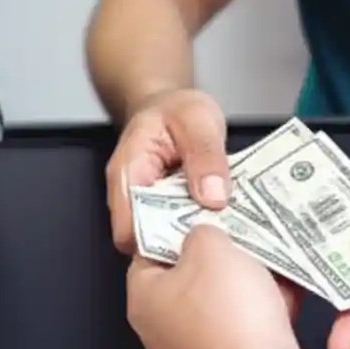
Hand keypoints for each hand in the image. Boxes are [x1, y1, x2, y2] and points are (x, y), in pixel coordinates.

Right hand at [106, 88, 228, 252]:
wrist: (171, 104)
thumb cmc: (176, 108)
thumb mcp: (198, 120)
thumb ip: (205, 156)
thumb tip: (213, 197)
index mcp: (129, 172)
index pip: (129, 229)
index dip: (156, 244)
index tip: (192, 243)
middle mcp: (130, 195)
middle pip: (144, 240)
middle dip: (177, 244)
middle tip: (214, 239)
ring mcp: (146, 205)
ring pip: (162, 237)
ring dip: (189, 237)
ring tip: (220, 233)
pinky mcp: (164, 210)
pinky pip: (176, 228)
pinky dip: (195, 228)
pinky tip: (218, 223)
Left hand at [126, 225, 304, 348]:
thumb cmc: (229, 314)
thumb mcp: (211, 247)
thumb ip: (200, 232)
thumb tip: (200, 237)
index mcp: (142, 299)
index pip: (150, 251)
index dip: (178, 229)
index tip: (204, 219)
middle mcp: (159, 333)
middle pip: (190, 279)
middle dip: (221, 261)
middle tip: (244, 244)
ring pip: (221, 305)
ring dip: (248, 287)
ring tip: (271, 273)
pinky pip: (242, 332)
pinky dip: (261, 316)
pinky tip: (282, 304)